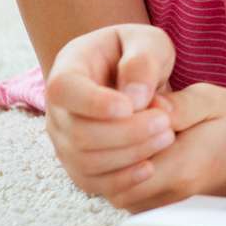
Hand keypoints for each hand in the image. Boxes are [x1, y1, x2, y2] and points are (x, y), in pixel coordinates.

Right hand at [43, 23, 176, 202]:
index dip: (93, 103)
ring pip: (85, 161)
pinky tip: (149, 167)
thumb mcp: (148, 43)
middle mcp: (58, 109)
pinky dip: (122, 180)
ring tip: (167, 136)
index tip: (129, 107)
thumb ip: (142, 62)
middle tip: (165, 122)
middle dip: (125, 132)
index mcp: (69, 68)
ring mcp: (65, 140)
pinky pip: (93, 182)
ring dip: (129, 155)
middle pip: (78, 132)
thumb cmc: (140, 56)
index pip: (64, 89)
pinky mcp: (80, 165)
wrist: (136, 79)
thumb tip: (135, 98)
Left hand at [108, 82, 225, 212]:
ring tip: (121, 136)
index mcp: (185, 166)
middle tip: (114, 125)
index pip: (125, 166)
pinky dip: (123, 177)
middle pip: (114, 185)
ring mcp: (169, 206)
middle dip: (107, 156)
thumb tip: (144, 105)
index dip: (114, 141)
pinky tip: (131, 151)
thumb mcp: (211, 101)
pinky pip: (130, 198)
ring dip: (112, 168)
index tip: (123, 115)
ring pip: (118, 195)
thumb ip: (177, 105)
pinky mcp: (165, 208)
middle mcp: (174, 194)